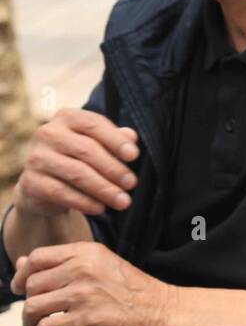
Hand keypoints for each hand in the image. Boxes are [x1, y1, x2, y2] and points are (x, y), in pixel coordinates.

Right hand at [13, 109, 138, 218]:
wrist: (47, 185)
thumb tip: (131, 136)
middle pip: (87, 150)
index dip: (115, 140)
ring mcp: (37, 157)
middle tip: (131, 183)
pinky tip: (100, 208)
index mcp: (67, 118)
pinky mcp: (31, 181)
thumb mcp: (99, 145)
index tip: (133, 156)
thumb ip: (116, 139)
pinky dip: (84, 202)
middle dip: (113, 169)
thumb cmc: (81, 158)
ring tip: (123, 201)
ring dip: (104, 189)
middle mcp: (49, 133)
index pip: (93, 124)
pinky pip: (61, 192)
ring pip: (76, 173)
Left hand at [14, 242, 176, 325]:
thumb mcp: (103, 265)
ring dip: (29, 321)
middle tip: (38, 314)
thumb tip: (23, 263)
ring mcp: (83, 295)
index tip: (23, 287)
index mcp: (87, 253)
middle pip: (32, 284)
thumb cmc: (135, 292)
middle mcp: (82, 270)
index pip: (37, 258)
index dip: (23, 274)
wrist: (164, 313)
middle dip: (29, 302)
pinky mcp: (84, 321)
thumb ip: (65, 264)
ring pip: (33, 306)